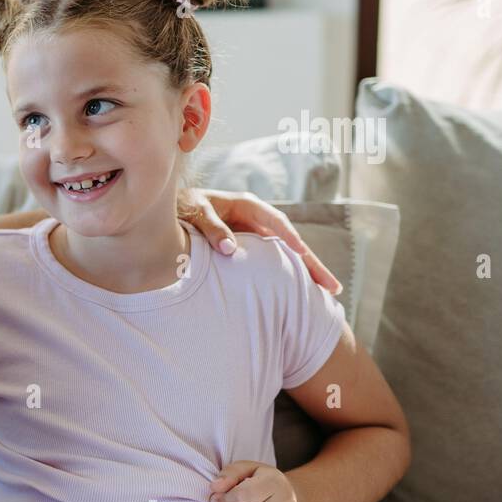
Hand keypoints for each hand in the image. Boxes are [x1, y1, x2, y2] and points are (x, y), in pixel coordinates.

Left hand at [179, 188, 342, 295]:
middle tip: (332, 288)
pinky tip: (298, 295)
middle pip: (290, 243)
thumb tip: (230, 250)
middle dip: (311, 265)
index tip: (303, 257)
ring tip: (326, 296)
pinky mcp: (248, 249)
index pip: (277, 223)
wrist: (169, 210)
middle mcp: (256, 220)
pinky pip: (271, 263)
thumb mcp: (196, 212)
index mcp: (248, 206)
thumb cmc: (182, 206)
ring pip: (284, 256)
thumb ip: (212, 228)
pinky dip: (285, 277)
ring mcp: (254, 235)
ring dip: (304, 274)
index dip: (290, 240)